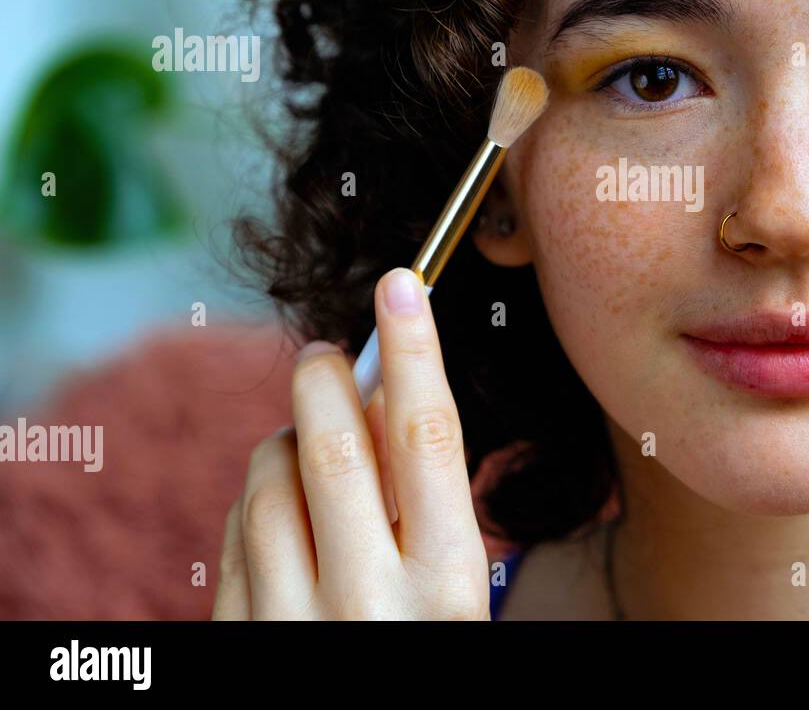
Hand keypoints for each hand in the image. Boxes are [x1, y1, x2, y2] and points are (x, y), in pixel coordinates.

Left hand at [213, 267, 488, 619]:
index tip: (404, 285)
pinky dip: (253, 500)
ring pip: (268, 480)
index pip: (427, 436)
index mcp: (448, 585)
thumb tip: (379, 397)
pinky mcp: (237, 639)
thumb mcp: (453, 590)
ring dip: (283, 441)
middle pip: (331, 444)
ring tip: (306, 450)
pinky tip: (280, 514)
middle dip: (323, 377)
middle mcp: (370, 605)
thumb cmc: (422, 648)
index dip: (415, 350)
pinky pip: (231, 533)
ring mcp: (293, 626)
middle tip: (324, 352)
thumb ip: (426, 504)